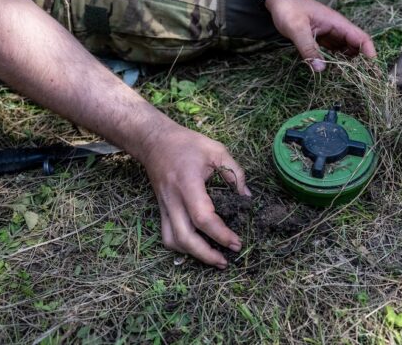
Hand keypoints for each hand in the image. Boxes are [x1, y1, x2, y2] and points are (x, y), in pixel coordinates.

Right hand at [139, 123, 250, 268]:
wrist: (154, 141)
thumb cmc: (187, 144)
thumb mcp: (216, 150)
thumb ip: (235, 173)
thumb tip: (247, 197)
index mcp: (188, 184)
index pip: (202, 217)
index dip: (220, 234)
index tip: (236, 242)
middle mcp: (173, 200)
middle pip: (184, 237)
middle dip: (206, 255)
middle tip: (226, 260)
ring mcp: (164, 206)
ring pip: (173, 241)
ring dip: (192, 254)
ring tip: (214, 258)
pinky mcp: (161, 210)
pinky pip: (167, 235)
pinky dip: (182, 247)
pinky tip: (197, 248)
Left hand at [266, 0, 376, 71]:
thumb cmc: (289, 9)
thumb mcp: (297, 29)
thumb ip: (308, 48)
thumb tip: (321, 69)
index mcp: (337, 23)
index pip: (361, 37)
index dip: (369, 52)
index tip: (372, 69)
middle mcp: (337, 29)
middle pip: (356, 46)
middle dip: (360, 61)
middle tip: (358, 80)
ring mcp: (330, 34)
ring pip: (346, 50)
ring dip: (348, 62)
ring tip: (346, 79)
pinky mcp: (322, 38)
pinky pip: (334, 51)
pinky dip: (336, 61)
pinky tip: (333, 71)